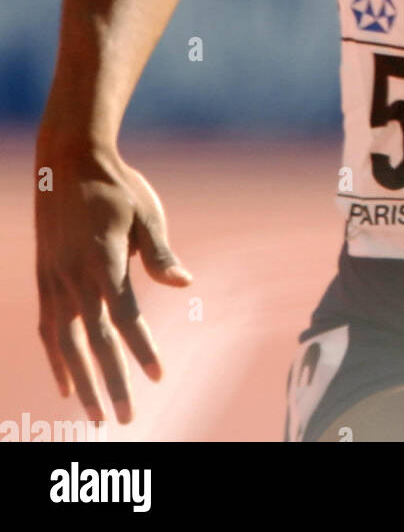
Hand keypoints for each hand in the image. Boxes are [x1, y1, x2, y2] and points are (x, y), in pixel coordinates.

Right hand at [35, 140, 191, 424]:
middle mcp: (74, 276)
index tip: (158, 377)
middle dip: (112, 383)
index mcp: (104, 261)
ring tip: (98, 414)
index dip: (142, 350)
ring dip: (83, 381)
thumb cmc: (117, 186)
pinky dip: (57, 359)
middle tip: (127, 418)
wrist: (68, 160)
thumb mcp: (146, 212)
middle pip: (95, 342)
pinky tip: (68, 385)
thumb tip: (185, 283)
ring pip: (67, 344)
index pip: (125, 317)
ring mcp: (54, 280)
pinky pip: (48, 329)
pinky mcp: (44, 278)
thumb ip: (159, 252)